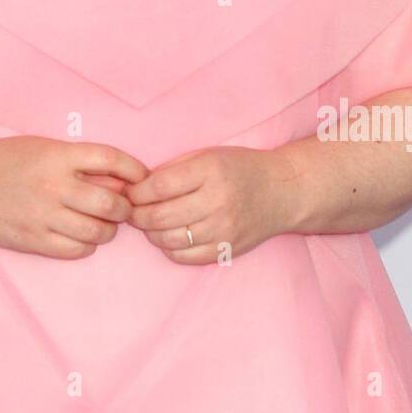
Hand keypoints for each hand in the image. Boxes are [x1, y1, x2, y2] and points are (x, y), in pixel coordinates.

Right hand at [0, 136, 148, 259]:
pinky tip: (81, 235)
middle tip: (122, 206)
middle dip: (125, 207)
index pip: (111, 159)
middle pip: (111, 202)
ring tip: (103, 223)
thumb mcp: (43, 147)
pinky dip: (88, 245)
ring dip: (109, 229)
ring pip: (97, 231)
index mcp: (56, 156)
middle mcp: (52, 185)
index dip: (134, 170)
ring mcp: (42, 216)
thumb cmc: (5, 160)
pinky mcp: (33, 241)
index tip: (141, 177)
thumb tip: (121, 180)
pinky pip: (76, 250)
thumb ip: (78, 161)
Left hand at [123, 144, 287, 263]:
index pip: (158, 186)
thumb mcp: (208, 155)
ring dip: (150, 233)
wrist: (281, 192)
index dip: (137, 192)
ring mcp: (223, 229)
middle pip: (160, 216)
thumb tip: (136, 187)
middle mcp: (217, 201)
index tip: (130, 192)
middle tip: (131, 211)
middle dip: (137, 215)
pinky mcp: (227, 250)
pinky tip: (167, 237)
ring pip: (169, 240)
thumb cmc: (240, 168)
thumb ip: (173, 169)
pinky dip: (169, 249)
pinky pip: (186, 257)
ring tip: (148, 223)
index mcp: (209, 171)